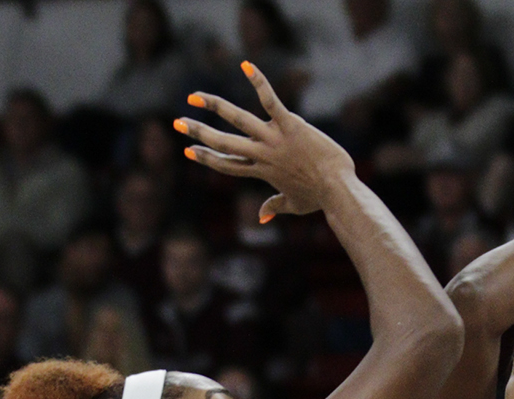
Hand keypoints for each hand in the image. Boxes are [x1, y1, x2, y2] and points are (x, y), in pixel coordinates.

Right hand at [178, 63, 354, 220]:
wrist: (337, 188)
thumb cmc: (320, 197)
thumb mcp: (294, 204)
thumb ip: (274, 206)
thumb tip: (261, 218)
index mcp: (261, 171)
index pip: (227, 164)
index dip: (206, 158)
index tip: (189, 151)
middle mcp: (262, 154)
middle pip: (223, 143)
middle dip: (197, 132)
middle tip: (177, 122)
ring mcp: (274, 139)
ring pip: (237, 119)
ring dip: (212, 106)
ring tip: (193, 96)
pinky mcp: (290, 124)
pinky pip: (270, 100)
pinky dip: (258, 82)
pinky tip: (245, 65)